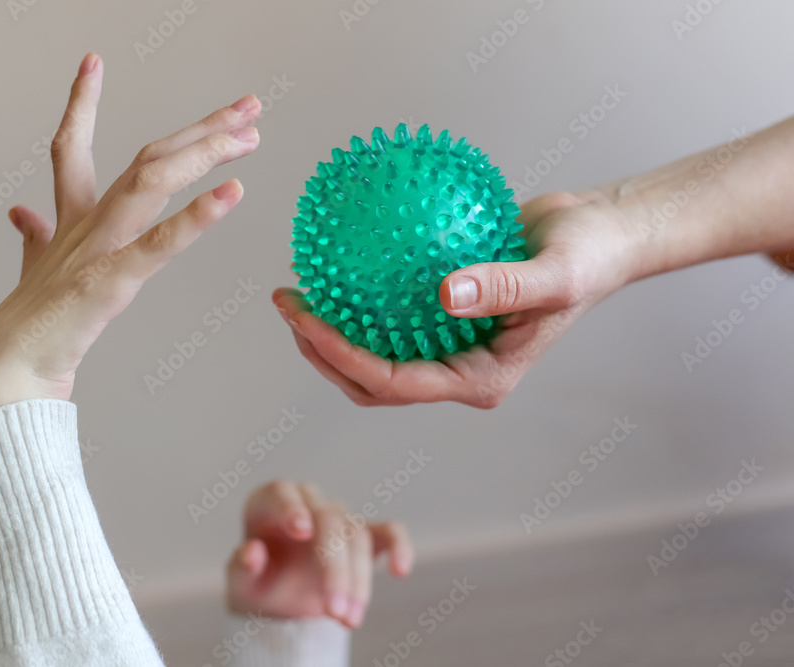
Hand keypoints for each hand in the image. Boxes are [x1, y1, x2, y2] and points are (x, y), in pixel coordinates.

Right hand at [0, 53, 261, 430]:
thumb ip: (34, 238)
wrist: (5, 372)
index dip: (81, 102)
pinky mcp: (111, 282)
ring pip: (152, 180)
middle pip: (146, 157)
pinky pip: (158, 243)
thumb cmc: (31, 324)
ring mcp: (98, 248)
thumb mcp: (35, 269)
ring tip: (248, 135)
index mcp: (71, 220)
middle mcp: (87, 222)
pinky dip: (197, 216)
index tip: (92, 63)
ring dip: (204, 151)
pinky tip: (232, 191)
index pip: (70, 146)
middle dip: (200, 128)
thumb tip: (19, 214)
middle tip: (247, 107)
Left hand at [227, 480, 411, 628]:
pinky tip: (400, 569)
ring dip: (357, 580)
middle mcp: (306, 502)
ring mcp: (338, 517)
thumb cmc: (257, 583)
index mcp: (269, 503)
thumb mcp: (241, 584)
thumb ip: (242, 567)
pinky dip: (399, 546)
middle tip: (334, 611)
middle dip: (335, 569)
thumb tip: (252, 552)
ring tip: (348, 619)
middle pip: (328, 521)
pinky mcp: (365, 536)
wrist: (279, 601)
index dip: (292, 508)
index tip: (302, 530)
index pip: (282, 493)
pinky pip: (389, 532)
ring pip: (356, 535)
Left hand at [273, 191, 642, 407]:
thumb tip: (444, 297)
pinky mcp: (441, 318)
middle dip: (322, 352)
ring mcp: (448, 348)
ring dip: (329, 334)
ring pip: (372, 359)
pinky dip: (356, 306)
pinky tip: (332, 271)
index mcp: (480, 378)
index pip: (396, 383)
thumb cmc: (588, 257)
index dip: (343, 357)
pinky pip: (387, 322)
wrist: (598, 235)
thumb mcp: (557, 273)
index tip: (306, 319)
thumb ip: (504, 287)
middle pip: (371, 382)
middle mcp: (457, 370)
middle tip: (289, 305)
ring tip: (298, 294)